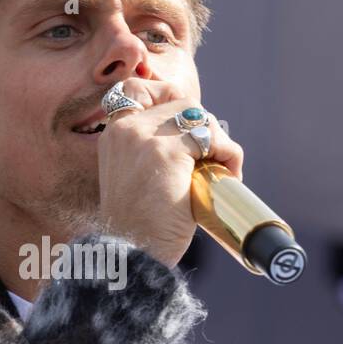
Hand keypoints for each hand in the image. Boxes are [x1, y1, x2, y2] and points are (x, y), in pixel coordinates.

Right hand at [95, 78, 243, 268]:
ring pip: (198, 116)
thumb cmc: (139, 227)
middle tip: (212, 159)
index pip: (138, 89)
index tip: (188, 123)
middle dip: (204, 126)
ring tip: (221, 171)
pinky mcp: (167, 152)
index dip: (169, 96)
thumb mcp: (135, 179)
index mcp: (114, 135)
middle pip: (180, 101)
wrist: (132, 254)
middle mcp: (125, 130)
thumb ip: (151, 153)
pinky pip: (210, 137)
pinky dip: (228, 153)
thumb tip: (196, 139)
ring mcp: (145, 138)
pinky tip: (228, 174)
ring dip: (219, 141)